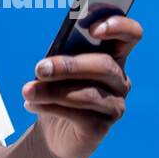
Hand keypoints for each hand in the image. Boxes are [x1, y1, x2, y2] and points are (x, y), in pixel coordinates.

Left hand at [22, 16, 142, 157]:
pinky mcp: (102, 128)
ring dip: (52, 91)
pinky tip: (31, 105)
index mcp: (113, 55)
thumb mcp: (57, 66)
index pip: (131, 34)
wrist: (53, 131)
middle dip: (69, 66)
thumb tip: (51, 58)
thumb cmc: (57, 87)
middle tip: (39, 68)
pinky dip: (50, 107)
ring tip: (27, 91)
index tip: (92, 29)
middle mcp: (120, 80)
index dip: (118, 26)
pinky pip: (79, 115)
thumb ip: (61, 54)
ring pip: (88, 94)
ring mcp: (115, 105)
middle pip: (104, 66)